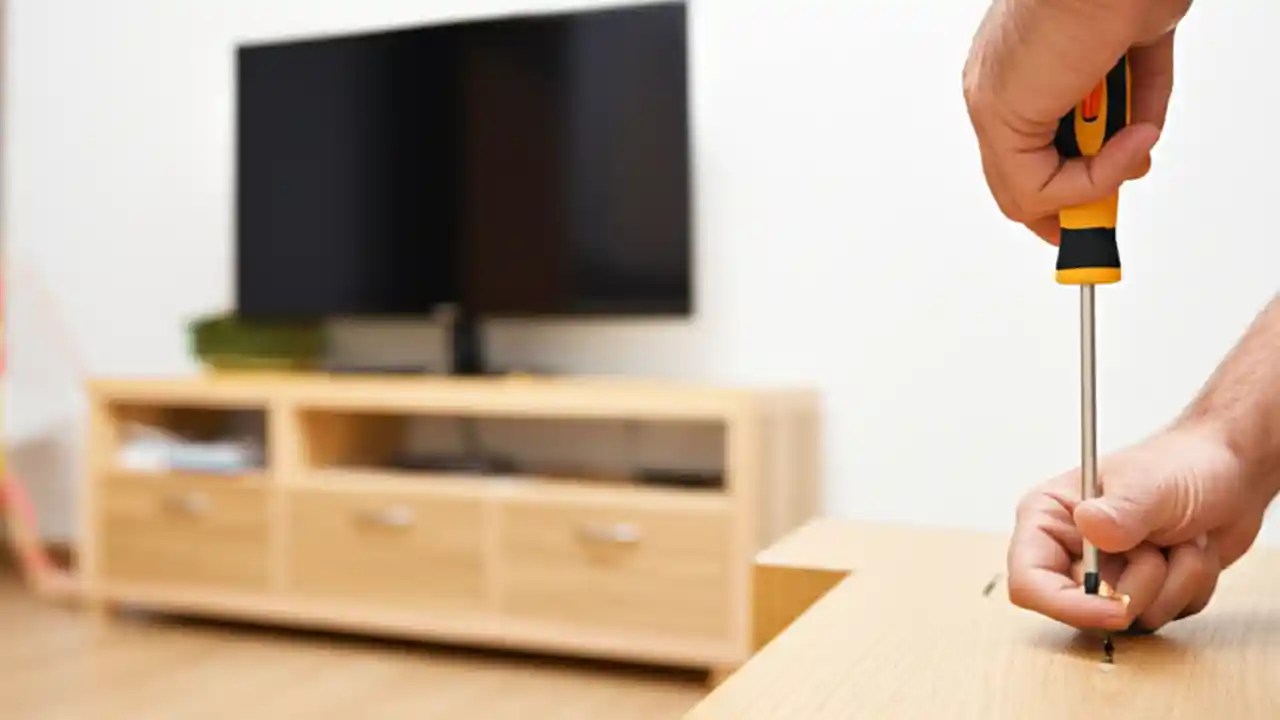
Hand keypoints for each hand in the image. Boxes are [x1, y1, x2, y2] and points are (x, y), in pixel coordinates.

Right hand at [963, 0, 1190, 243]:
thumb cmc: (1046, 19)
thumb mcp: (1006, 119)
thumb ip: (1021, 178)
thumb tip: (1055, 210)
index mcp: (994, 105)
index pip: (1018, 184)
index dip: (1051, 216)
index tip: (1077, 243)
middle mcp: (1037, 87)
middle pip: (1066, 164)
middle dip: (1090, 184)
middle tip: (1106, 205)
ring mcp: (1085, 67)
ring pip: (1107, 134)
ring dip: (1120, 150)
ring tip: (1128, 139)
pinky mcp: (1132, 44)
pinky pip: (1145, 95)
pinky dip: (1148, 117)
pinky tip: (1146, 125)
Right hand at [1007, 426, 1270, 630]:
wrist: (1227, 469)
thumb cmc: (1180, 462)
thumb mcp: (1149, 484)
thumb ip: (1120, 511)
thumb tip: (1089, 526)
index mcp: (1047, 519)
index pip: (1029, 581)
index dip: (1068, 605)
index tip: (1117, 609)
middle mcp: (1070, 551)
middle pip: (1084, 609)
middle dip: (1138, 585)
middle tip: (1162, 547)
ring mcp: (1106, 574)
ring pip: (1132, 617)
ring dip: (1173, 582)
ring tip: (1182, 540)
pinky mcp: (1141, 591)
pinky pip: (1166, 617)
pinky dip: (1191, 587)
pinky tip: (1191, 550)